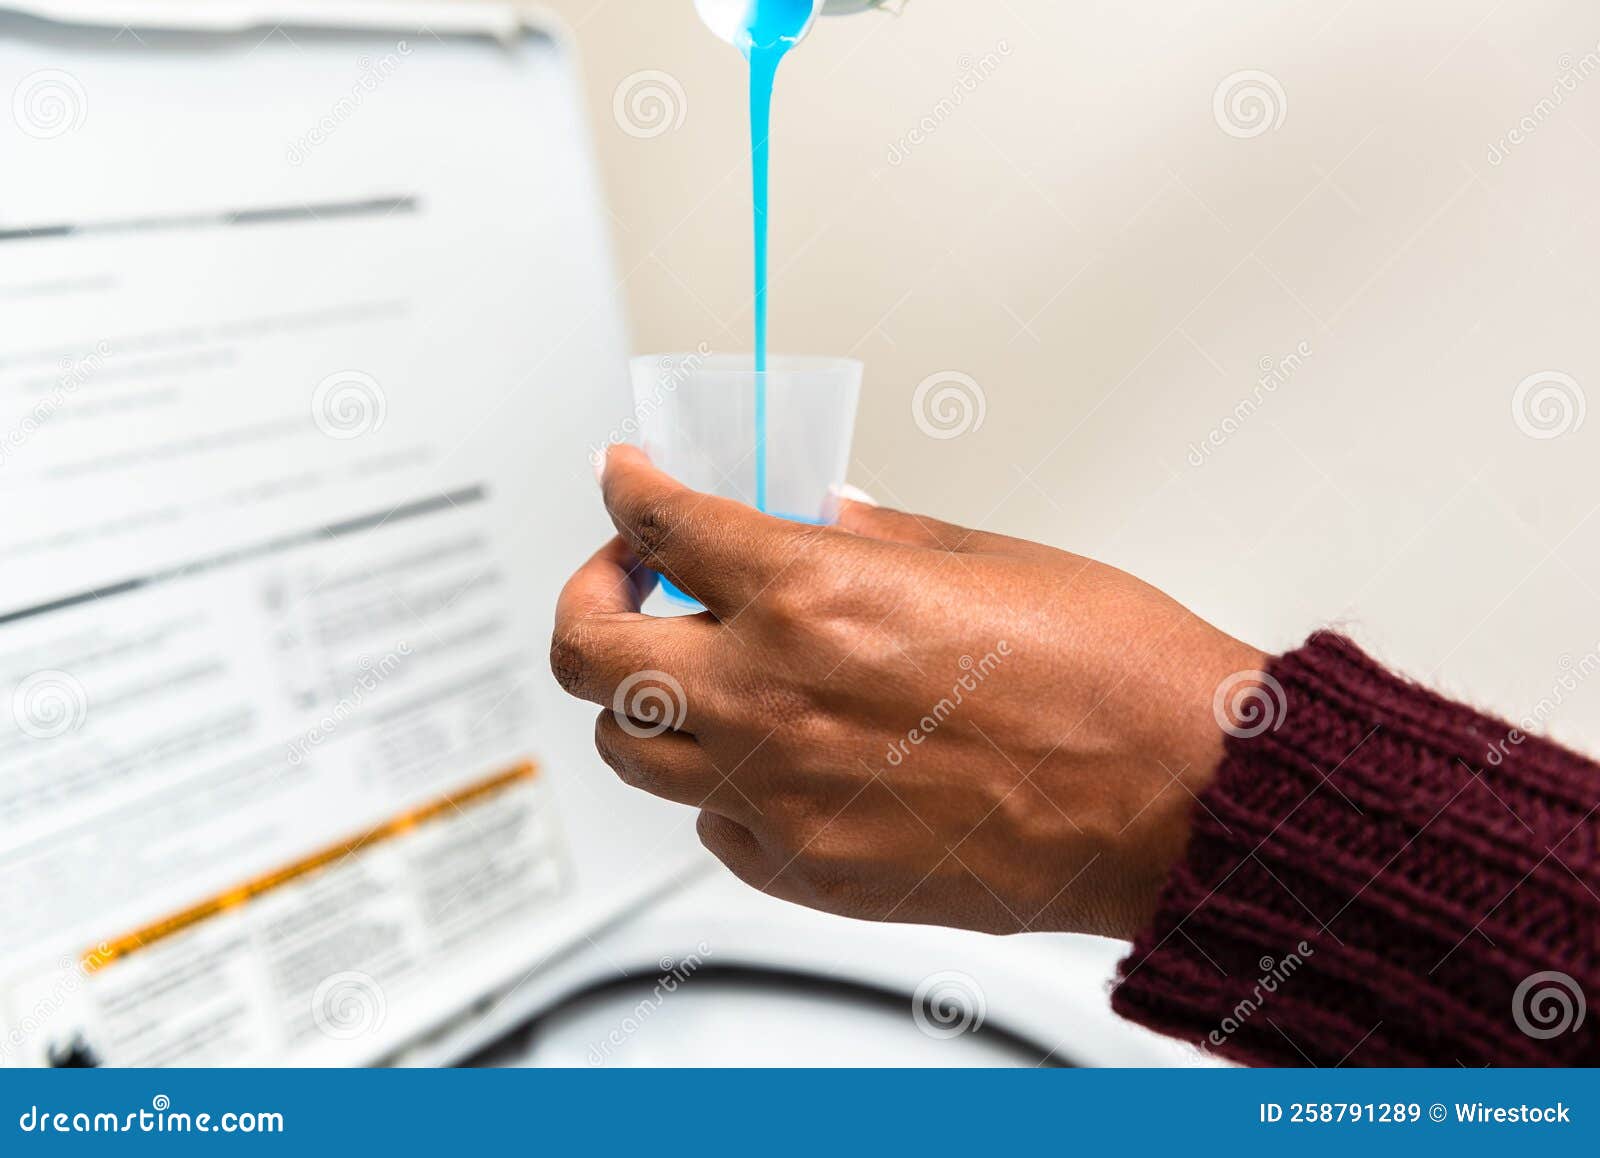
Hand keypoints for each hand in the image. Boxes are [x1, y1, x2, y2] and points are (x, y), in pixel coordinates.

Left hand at [551, 446, 1265, 938]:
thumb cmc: (1113, 678)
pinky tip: (771, 753)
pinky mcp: (807, 872)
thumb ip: (866, 536)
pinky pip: (710, 821)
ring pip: (628, 748)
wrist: (1180, 801)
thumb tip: (809, 513)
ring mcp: (780, 797)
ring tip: (696, 666)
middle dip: (593, 592)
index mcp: (813, 597)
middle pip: (591, 649)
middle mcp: (772, 699)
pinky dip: (717, 780)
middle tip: (631, 574)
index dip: (629, 486)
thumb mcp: (982, 558)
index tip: (626, 479)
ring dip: (643, 693)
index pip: (661, 523)